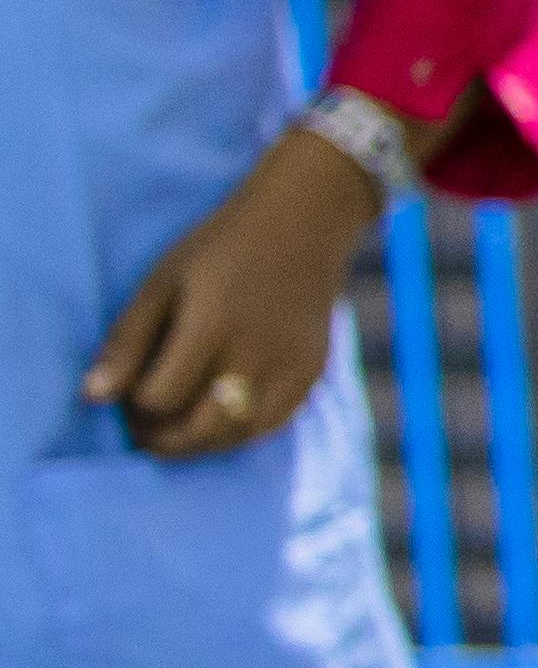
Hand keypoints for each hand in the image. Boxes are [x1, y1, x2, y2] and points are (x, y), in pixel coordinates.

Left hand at [81, 133, 376, 461]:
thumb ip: (128, 341)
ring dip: (200, 443)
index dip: (133, 407)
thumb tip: (93, 397)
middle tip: (143, 432)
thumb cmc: (219, 249)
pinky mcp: (313, 371)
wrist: (302, 224)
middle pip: (201, 429)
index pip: (159, 396)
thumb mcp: (162, 283)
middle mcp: (255, 351)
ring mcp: (291, 364)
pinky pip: (272, 424)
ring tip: (176, 432)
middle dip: (163, 439)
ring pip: (238, 435)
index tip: (123, 397)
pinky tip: (217, 420)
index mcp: (211, 324)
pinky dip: (239, 433)